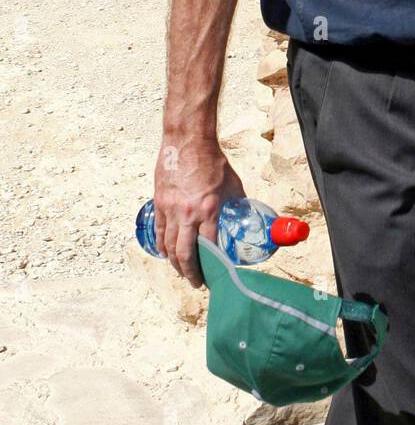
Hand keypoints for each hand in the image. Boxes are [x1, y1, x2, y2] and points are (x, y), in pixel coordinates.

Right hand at [151, 134, 247, 287]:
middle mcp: (188, 214)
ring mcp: (170, 210)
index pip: (210, 247)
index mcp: (209, 210)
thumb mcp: (233, 185)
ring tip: (183, 272)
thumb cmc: (213, 162)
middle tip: (197, 283)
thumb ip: (236, 204)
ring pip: (169, 246)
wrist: (187, 142)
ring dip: (175, 264)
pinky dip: (162, 246)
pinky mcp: (159, 203)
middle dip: (191, 273)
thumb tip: (245, 217)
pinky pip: (159, 231)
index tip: (217, 274)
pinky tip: (166, 254)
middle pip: (185, 254)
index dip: (213, 264)